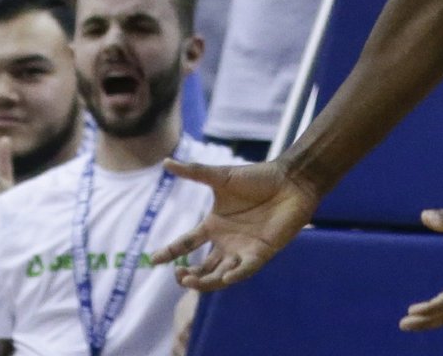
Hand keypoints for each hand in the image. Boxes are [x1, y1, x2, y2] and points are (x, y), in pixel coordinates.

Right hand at [165, 157, 320, 291]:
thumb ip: (194, 172)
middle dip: (188, 275)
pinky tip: (225, 276)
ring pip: (219, 275)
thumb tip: (165, 161)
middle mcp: (225, 242)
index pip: (187, 243)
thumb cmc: (257, 177)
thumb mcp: (221, 176)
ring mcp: (242, 250)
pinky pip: (245, 270)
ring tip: (190, 280)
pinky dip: (234, 275)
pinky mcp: (260, 254)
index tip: (153, 259)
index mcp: (213, 225)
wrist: (290, 181)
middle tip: (179, 275)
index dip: (171, 252)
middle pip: (202, 267)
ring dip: (205, 281)